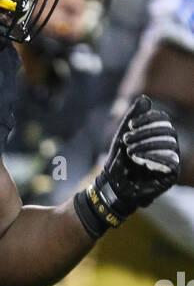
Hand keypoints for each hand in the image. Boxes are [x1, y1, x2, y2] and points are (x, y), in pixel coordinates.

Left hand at [74, 95, 179, 238]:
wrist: (113, 186)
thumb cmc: (118, 161)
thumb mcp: (123, 136)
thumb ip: (133, 117)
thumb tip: (145, 99)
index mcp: (159, 136)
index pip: (163, 120)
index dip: (149, 119)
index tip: (131, 125)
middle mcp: (169, 147)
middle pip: (167, 131)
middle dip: (146, 133)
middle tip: (127, 140)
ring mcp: (171, 161)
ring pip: (169, 145)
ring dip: (147, 145)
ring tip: (130, 151)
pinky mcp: (171, 175)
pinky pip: (171, 161)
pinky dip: (154, 158)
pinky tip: (139, 160)